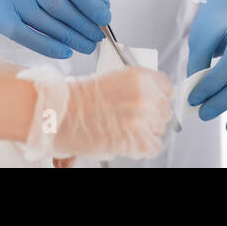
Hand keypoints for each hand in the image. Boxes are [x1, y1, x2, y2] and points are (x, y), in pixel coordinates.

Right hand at [0, 0, 110, 58]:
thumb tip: (99, 3)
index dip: (90, 2)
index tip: (105, 17)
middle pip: (59, 6)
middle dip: (83, 23)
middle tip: (99, 36)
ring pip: (46, 23)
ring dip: (70, 37)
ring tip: (87, 45)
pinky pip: (26, 35)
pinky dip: (47, 45)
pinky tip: (65, 51)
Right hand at [22, 66, 173, 161]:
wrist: (59, 115)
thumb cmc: (77, 99)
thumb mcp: (111, 80)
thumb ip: (136, 87)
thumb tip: (152, 98)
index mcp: (139, 77)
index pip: (167, 87)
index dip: (160, 96)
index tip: (155, 101)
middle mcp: (144, 96)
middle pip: (165, 110)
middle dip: (152, 116)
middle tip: (134, 119)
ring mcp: (142, 119)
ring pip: (159, 129)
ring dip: (146, 132)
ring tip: (126, 130)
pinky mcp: (137, 141)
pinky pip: (153, 147)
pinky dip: (142, 148)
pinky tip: (128, 142)